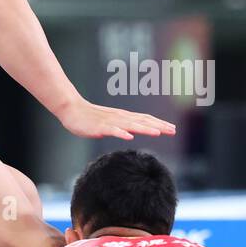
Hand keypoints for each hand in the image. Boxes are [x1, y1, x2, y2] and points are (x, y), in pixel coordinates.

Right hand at [57, 100, 176, 139]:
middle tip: (173, 130)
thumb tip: (133, 132)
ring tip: (158, 132)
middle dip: (159, 126)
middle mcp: (120, 117)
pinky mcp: (99, 127)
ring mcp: (110, 121)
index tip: (172, 129)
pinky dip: (121, 133)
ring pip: (130, 125)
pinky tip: (129, 136)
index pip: (145, 120)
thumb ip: (121, 126)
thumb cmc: (89, 118)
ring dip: (145, 128)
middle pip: (142, 121)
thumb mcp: (109, 123)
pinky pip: (112, 130)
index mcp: (123, 117)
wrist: (71, 110)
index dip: (159, 124)